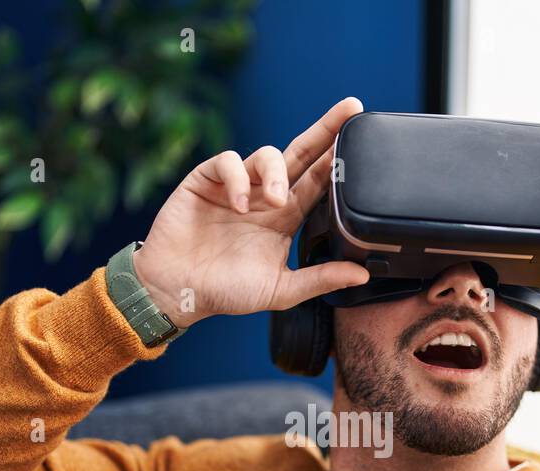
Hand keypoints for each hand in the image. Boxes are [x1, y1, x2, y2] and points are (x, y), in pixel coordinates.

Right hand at [132, 98, 371, 327]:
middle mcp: (264, 196)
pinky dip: (237, 177)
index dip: (337, 159)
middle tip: (350, 109)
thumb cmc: (226, 291)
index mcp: (285, 218)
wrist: (177, 290)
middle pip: (301, 153)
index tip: (362, 137)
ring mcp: (236, 185)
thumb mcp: (280, 290)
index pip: (318, 181)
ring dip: (276, 172)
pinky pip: (228, 162)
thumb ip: (319, 279)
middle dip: (325, 129)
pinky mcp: (206, 180)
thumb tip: (362, 275)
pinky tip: (239, 203)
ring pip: (267, 155)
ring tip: (275, 201)